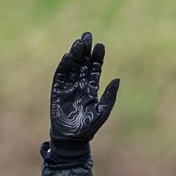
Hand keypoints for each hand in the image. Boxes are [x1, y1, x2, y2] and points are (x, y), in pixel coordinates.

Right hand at [49, 31, 118, 152]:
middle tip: (87, 35)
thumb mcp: (102, 111)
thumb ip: (110, 95)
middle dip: (85, 50)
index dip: (97, 57)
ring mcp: (68, 87)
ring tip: (78, 43)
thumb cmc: (88, 127)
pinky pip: (60, 77)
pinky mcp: (57, 92)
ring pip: (71, 67)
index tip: (100, 45)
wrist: (72, 139)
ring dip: (74, 55)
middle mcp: (79, 85)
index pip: (94, 69)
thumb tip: (118, 79)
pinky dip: (63, 67)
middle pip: (82, 64)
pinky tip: (67, 57)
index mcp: (91, 88)